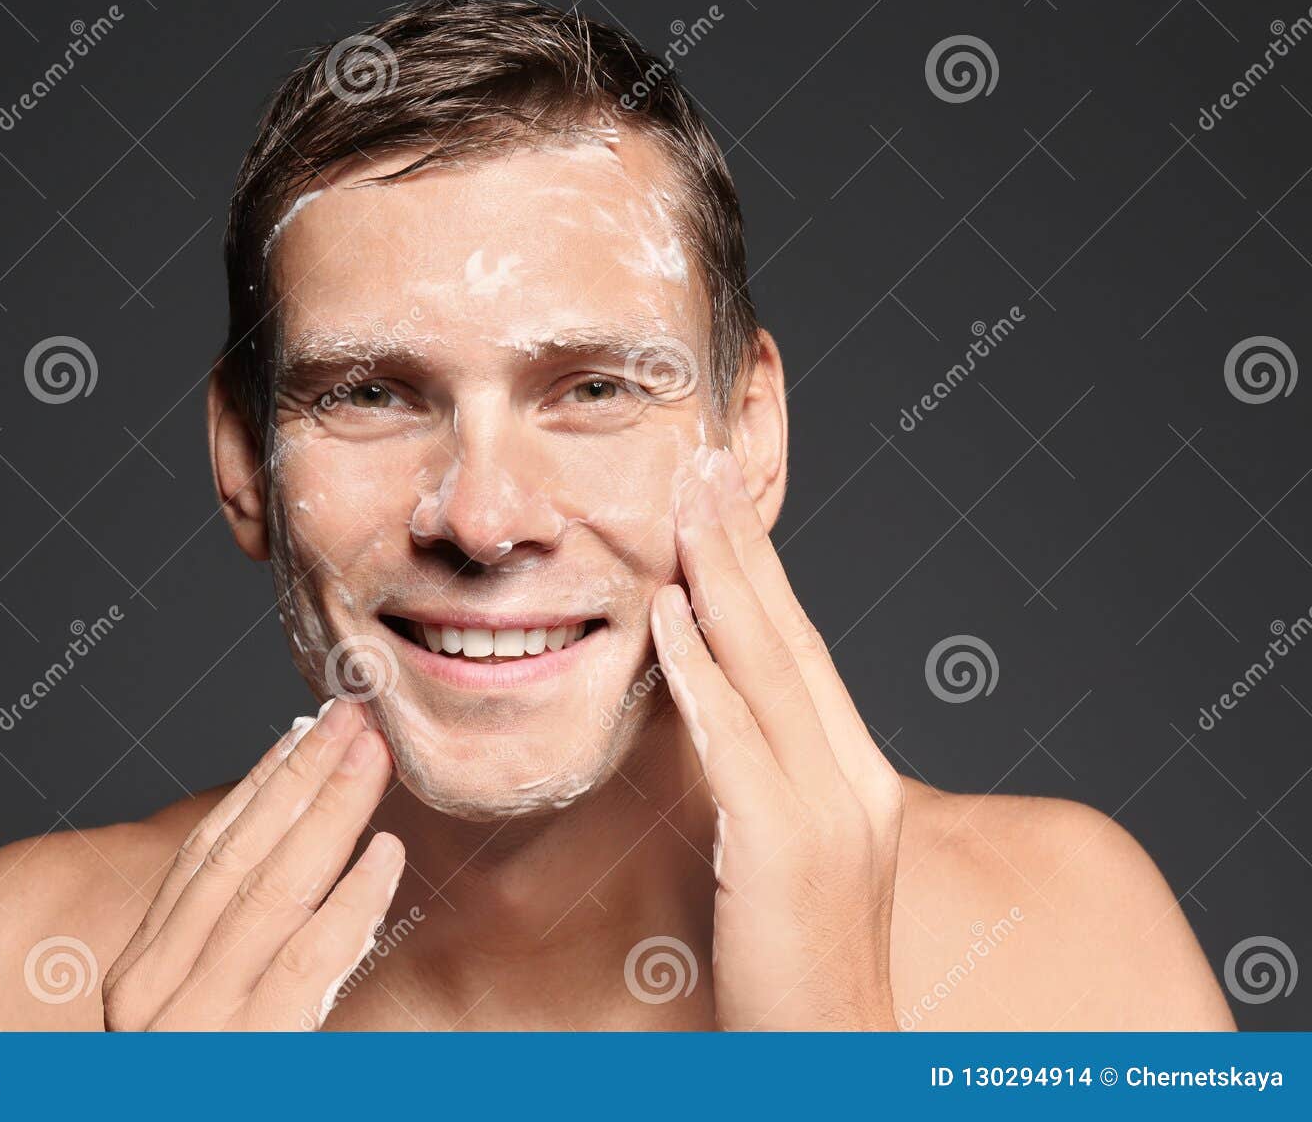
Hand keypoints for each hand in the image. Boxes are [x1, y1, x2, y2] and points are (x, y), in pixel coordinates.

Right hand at [102, 698, 403, 1029]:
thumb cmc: (208, 1095)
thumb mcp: (195, 1019)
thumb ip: (222, 955)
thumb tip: (292, 856)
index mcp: (138, 974)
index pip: (203, 856)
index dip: (257, 787)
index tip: (303, 733)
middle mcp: (152, 992)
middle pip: (238, 857)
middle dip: (300, 778)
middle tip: (351, 718)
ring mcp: (194, 1024)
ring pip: (273, 892)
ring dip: (332, 813)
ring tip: (374, 758)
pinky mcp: (249, 1051)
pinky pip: (309, 959)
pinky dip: (351, 900)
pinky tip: (386, 854)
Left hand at [649, 446, 904, 1030]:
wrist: (836, 1063)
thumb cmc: (796, 970)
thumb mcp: (788, 861)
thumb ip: (763, 783)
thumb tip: (714, 717)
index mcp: (858, 778)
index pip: (802, 651)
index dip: (760, 573)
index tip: (721, 505)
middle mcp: (854, 780)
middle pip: (790, 637)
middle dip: (741, 545)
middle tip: (701, 464)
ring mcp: (828, 811)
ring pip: (767, 669)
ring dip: (719, 578)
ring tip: (681, 504)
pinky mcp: (785, 849)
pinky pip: (736, 740)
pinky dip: (702, 671)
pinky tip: (668, 615)